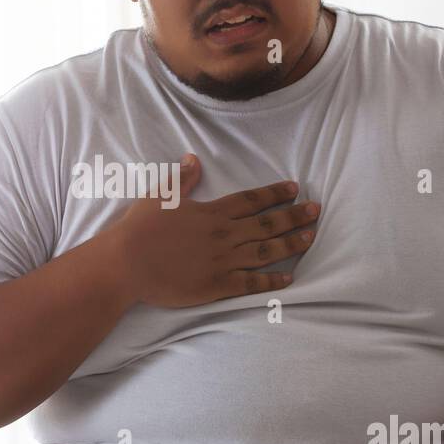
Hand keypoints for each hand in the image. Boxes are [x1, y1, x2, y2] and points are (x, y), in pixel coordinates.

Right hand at [102, 153, 320, 308]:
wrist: (126, 263)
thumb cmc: (139, 228)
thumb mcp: (160, 195)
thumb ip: (182, 178)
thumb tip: (194, 158)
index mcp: (212, 212)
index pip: (251, 200)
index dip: (275, 193)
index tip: (294, 188)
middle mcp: (223, 234)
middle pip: (267, 224)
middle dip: (295, 216)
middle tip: (317, 211)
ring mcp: (222, 261)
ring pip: (266, 251)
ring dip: (291, 243)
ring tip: (311, 237)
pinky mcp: (216, 285)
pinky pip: (251, 283)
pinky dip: (272, 281)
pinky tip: (289, 278)